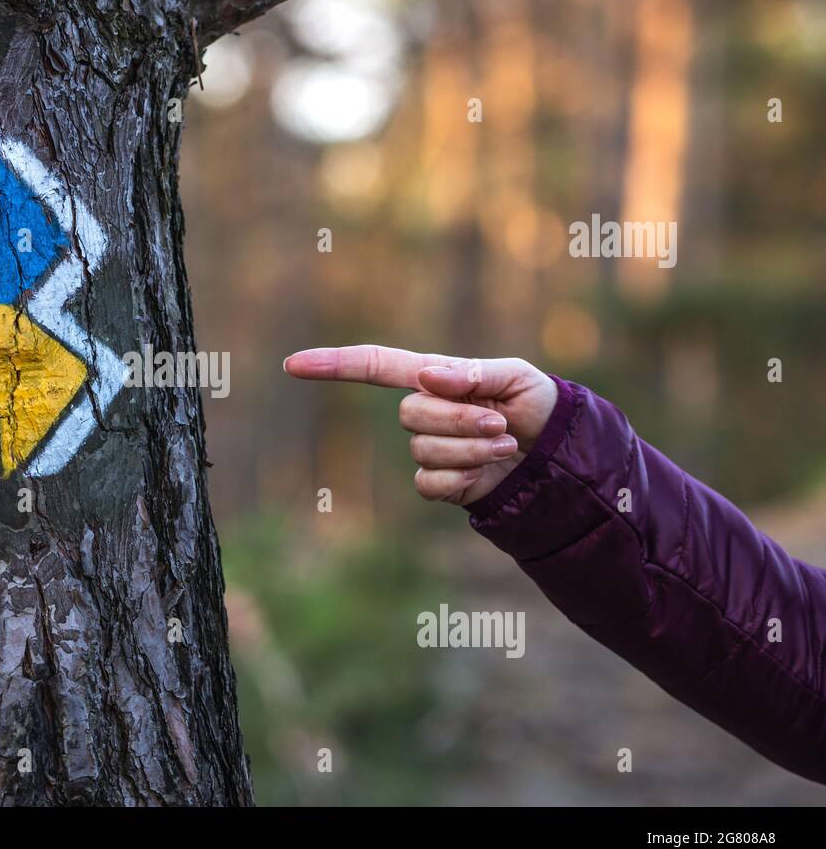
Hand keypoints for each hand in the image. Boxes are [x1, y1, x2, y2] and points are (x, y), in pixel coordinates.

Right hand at [283, 346, 557, 505]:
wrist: (557, 454)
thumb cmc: (535, 404)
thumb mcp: (514, 376)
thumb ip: (473, 373)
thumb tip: (428, 377)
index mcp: (433, 377)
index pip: (374, 367)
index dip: (333, 365)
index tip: (293, 364)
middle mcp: (422, 412)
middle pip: (409, 415)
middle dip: (458, 420)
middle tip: (497, 421)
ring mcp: (427, 449)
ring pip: (423, 451)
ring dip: (470, 449)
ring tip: (504, 442)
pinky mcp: (438, 483)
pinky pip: (430, 484)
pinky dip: (464, 478)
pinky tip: (489, 470)